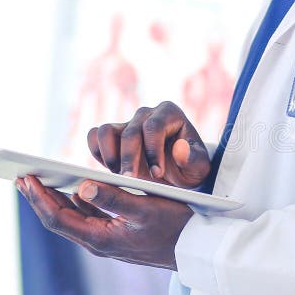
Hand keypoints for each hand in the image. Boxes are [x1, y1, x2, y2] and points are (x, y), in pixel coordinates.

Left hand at [16, 175, 192, 269]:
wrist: (197, 249)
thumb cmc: (176, 227)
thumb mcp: (147, 208)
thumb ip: (114, 198)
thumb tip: (80, 187)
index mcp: (101, 238)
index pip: (58, 219)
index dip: (39, 198)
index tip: (25, 178)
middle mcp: (100, 242)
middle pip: (60, 219)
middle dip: (40, 197)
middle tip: (22, 176)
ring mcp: (108, 240)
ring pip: (73, 218)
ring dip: (56, 199)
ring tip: (41, 180)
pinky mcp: (118, 234)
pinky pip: (89, 217)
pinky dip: (77, 202)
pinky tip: (74, 188)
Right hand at [88, 101, 210, 188]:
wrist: (178, 173)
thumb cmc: (190, 168)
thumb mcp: (199, 168)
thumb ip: (193, 159)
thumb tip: (180, 148)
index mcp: (170, 114)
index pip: (154, 127)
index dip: (153, 150)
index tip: (157, 174)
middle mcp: (147, 114)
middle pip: (130, 132)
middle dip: (129, 159)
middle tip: (131, 181)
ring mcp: (127, 123)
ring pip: (106, 131)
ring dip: (110, 156)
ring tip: (119, 177)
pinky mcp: (112, 135)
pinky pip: (94, 137)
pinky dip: (97, 153)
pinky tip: (110, 171)